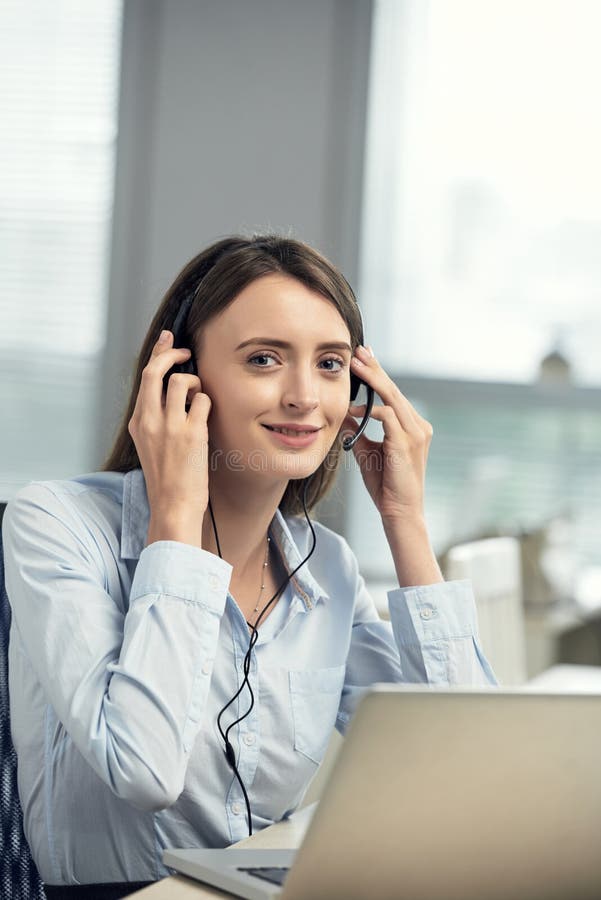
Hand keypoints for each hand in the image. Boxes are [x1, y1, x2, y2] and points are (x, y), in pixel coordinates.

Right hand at [127, 330, 210, 519]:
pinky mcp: (191, 433)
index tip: (166, 339)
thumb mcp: (150, 446)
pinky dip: (207, 402)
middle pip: (156, 371)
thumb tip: (172, 392)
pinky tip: (207, 416)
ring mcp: (169, 426)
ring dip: (195, 382)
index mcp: (138, 423)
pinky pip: (202, 400)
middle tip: (186, 351)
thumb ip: (156, 419)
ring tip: (199, 397)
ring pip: (181, 381)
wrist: (172, 505)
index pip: (144, 378)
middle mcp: (149, 420)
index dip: (157, 353)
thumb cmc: (168, 479)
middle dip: (172, 353)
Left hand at [341, 345, 432, 523]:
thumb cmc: (386, 485)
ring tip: (355, 366)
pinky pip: (388, 417)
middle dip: (375, 369)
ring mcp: (416, 434)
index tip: (363, 358)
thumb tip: (344, 414)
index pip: (394, 394)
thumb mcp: (367, 452)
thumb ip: (358, 431)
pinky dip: (371, 411)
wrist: (399, 511)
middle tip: (359, 350)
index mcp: (412, 426)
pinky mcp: (407, 443)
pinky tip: (354, 411)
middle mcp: (418, 426)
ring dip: (373, 380)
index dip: (379, 374)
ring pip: (393, 397)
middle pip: (394, 390)